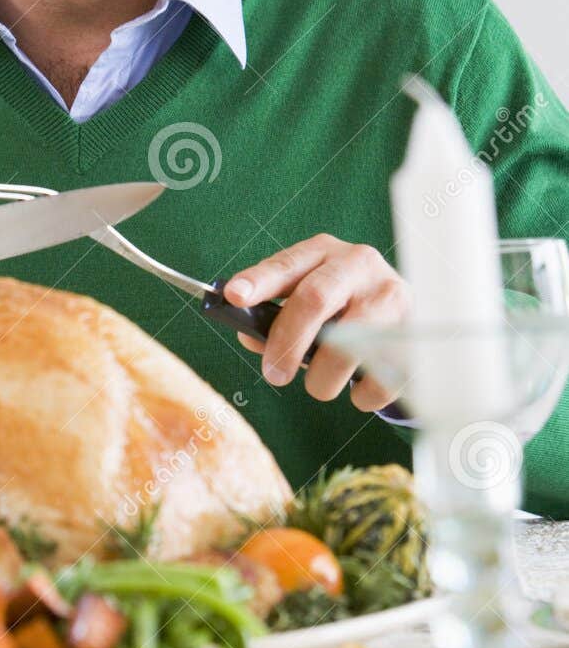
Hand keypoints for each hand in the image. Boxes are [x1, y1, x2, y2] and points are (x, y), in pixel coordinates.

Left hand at [223, 234, 409, 410]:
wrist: (406, 314)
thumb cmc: (341, 307)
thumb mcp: (306, 300)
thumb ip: (274, 318)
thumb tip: (250, 339)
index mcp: (323, 252)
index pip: (286, 265)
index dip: (259, 281)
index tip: (233, 296)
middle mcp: (358, 265)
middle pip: (314, 299)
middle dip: (287, 343)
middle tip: (273, 375)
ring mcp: (391, 295)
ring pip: (345, 345)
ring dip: (323, 379)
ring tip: (320, 385)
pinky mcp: (414, 332)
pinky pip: (377, 378)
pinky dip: (360, 395)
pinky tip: (359, 388)